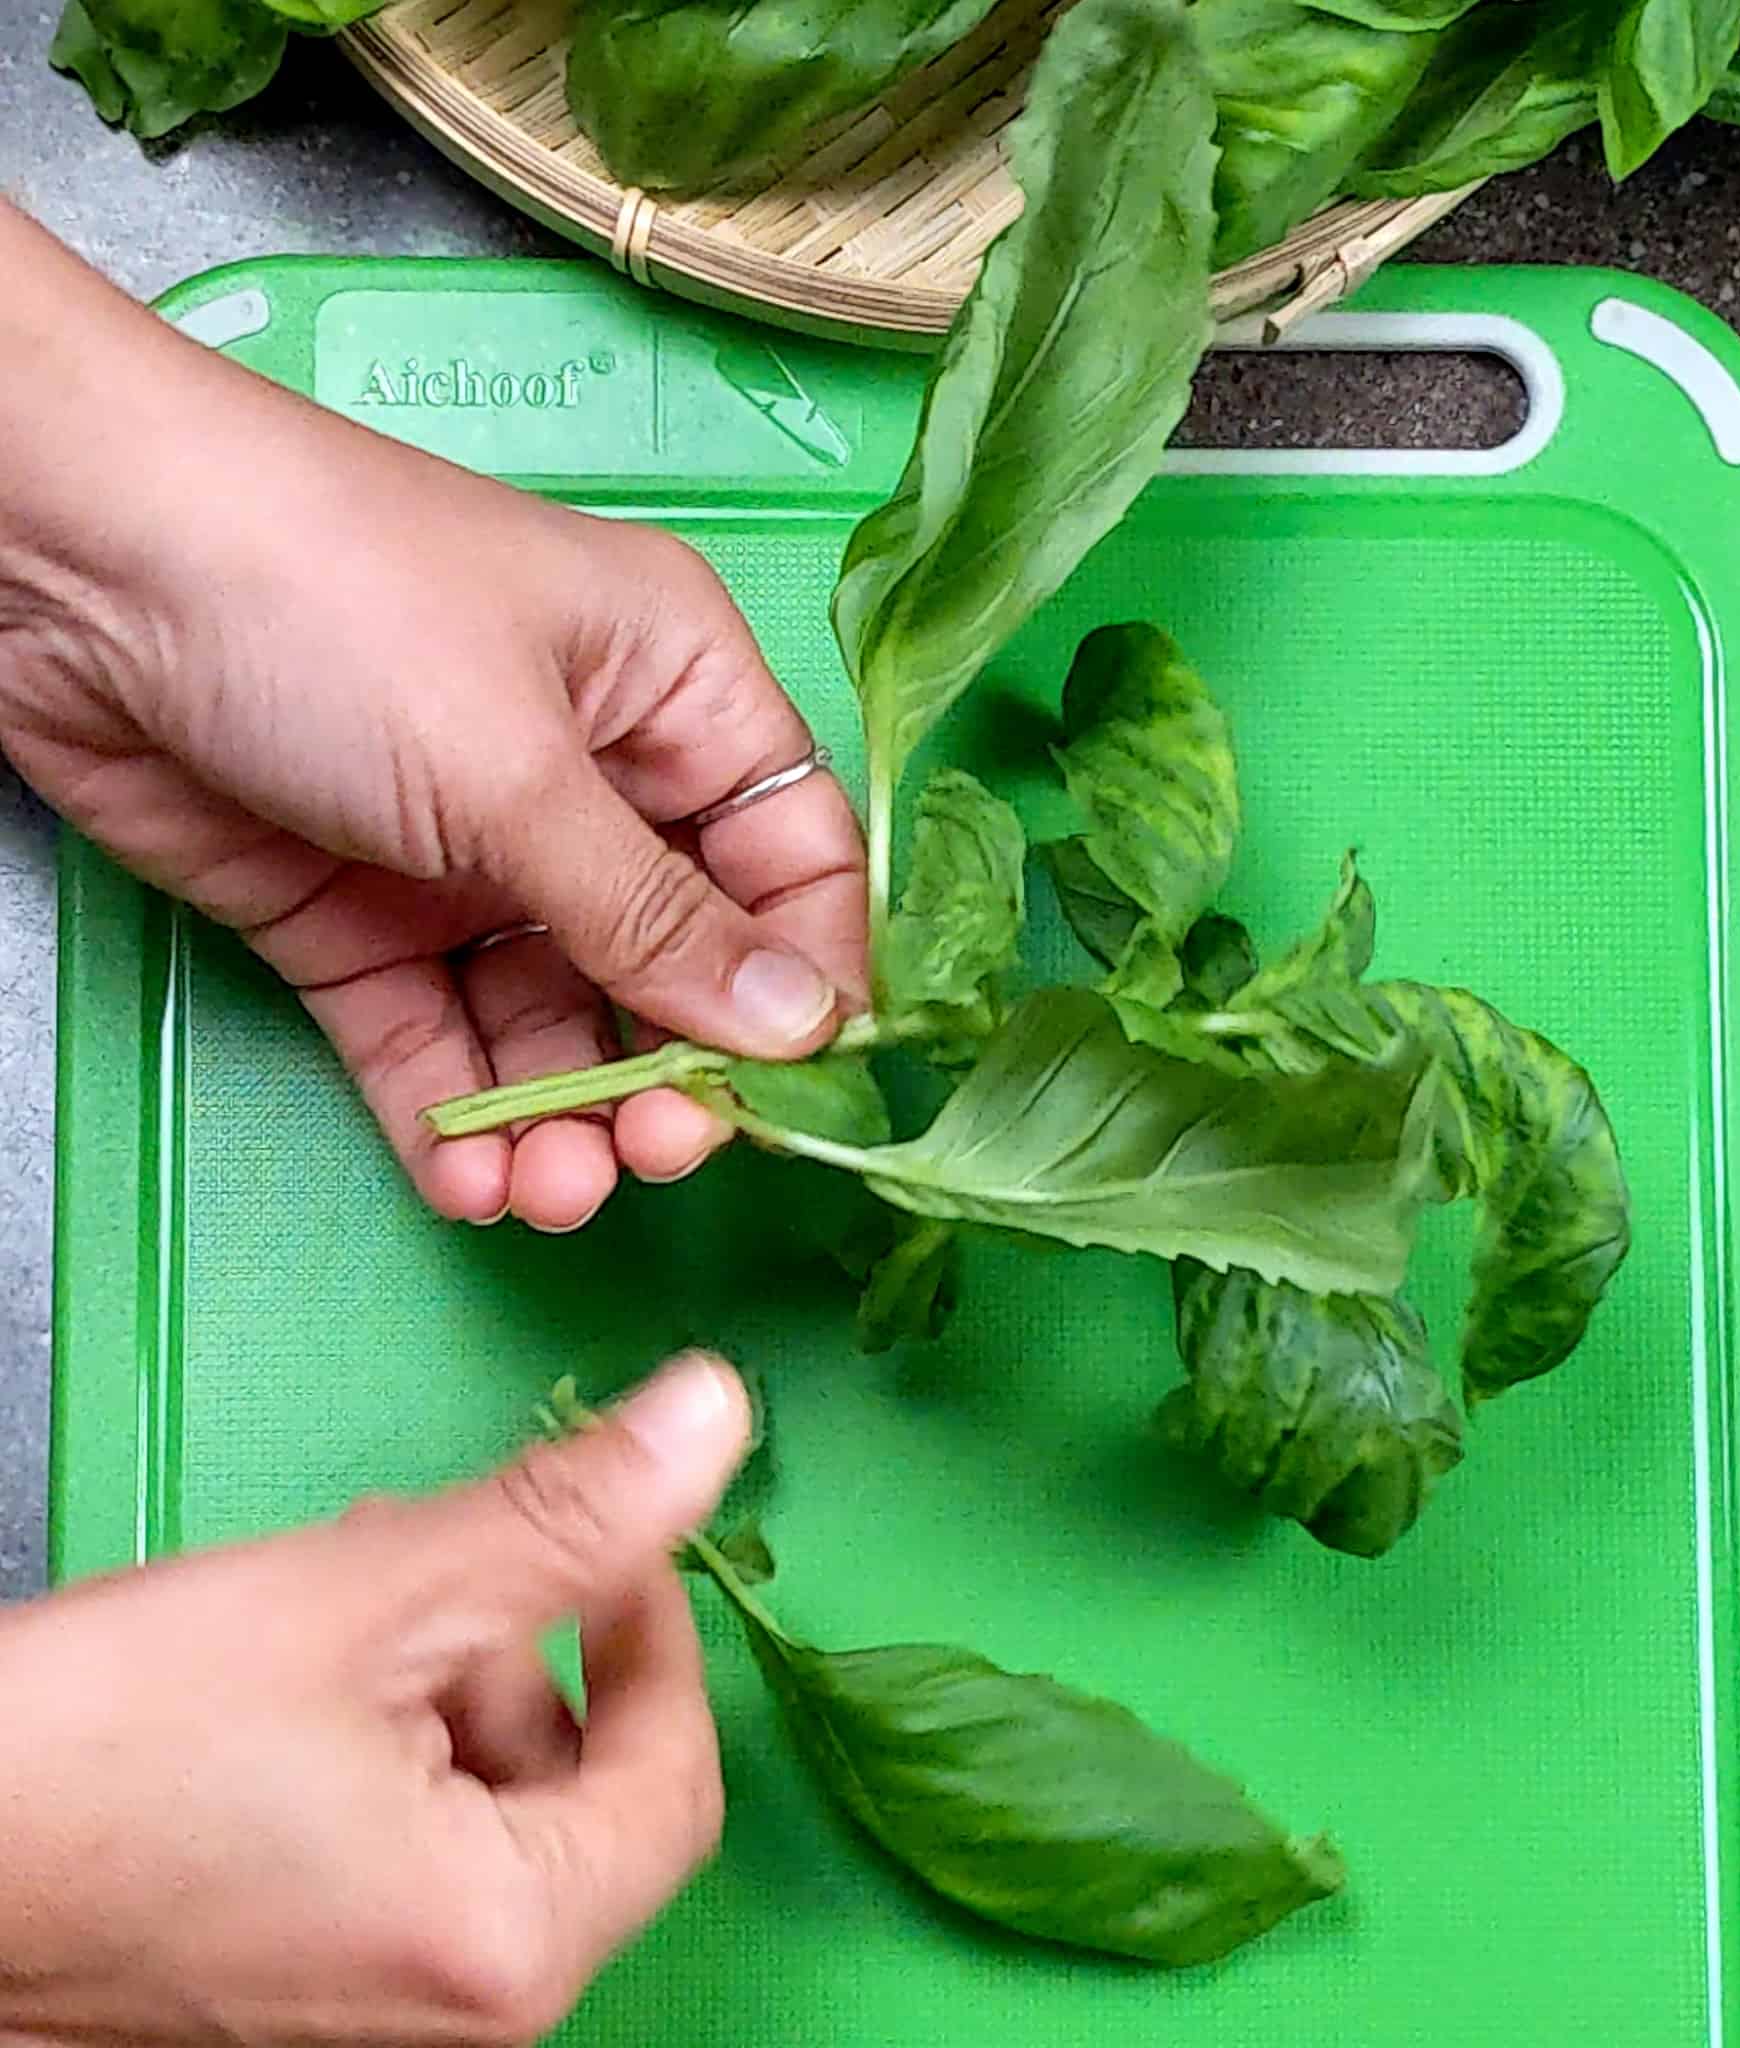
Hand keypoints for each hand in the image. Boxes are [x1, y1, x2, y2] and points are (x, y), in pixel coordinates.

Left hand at [0, 203, 866, 1230]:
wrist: (61, 561)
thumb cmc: (329, 599)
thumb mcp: (514, 765)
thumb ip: (651, 916)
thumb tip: (800, 1026)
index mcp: (671, 692)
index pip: (790, 856)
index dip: (805, 978)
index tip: (795, 1093)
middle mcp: (590, 780)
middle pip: (676, 962)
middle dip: (670, 1070)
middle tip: (650, 1154)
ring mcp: (474, 856)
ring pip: (555, 1021)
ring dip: (561, 1117)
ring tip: (545, 1191)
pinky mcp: (360, 920)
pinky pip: (435, 1038)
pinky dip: (456, 1115)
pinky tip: (470, 1181)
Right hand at [0, 1354, 751, 2047]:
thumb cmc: (113, 1742)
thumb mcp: (379, 1595)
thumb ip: (567, 1514)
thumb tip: (712, 1415)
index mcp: (506, 1941)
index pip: (676, 1785)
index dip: (664, 1640)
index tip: (622, 1541)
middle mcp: (455, 2004)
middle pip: (579, 1793)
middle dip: (534, 1648)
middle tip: (453, 1545)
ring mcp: (368, 1995)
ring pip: (487, 1805)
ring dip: (456, 1674)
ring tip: (365, 1580)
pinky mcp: (294, 1968)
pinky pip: (402, 1841)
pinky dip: (391, 1733)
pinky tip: (316, 1653)